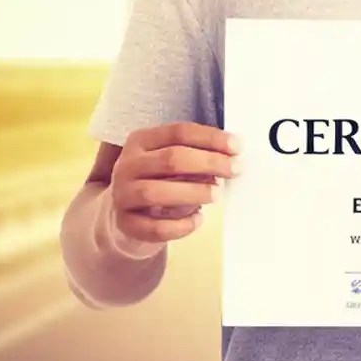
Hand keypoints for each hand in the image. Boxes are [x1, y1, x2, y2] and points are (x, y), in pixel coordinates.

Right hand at [109, 122, 241, 247]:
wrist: (128, 213)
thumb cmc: (160, 180)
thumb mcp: (172, 161)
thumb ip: (196, 155)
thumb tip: (230, 158)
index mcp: (141, 141)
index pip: (178, 132)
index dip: (210, 138)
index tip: (237, 147)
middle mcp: (127, 165)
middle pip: (170, 159)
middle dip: (208, 163)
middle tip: (235, 170)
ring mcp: (123, 195)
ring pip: (155, 192)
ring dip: (193, 192)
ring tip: (216, 194)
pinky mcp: (126, 224)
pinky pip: (154, 228)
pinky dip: (180, 226)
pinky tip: (198, 219)